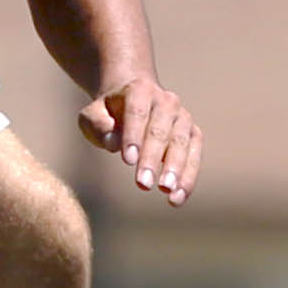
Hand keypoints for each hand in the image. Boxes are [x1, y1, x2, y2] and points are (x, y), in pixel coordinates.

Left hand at [80, 76, 198, 202]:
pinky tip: (178, 197)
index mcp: (139, 90)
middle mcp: (166, 101)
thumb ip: (99, 126)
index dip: (133, 136)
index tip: (128, 162)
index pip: (136, 113)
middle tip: (144, 184)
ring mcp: (182, 117)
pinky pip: (195, 155)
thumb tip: (113, 144)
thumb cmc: (108, 113)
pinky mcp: (193, 134)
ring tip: (168, 194)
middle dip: (152, 159)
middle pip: (160, 130)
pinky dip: (188, 177)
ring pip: (182, 143)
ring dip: (176, 170)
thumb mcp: (92, 115)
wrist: (133, 102)